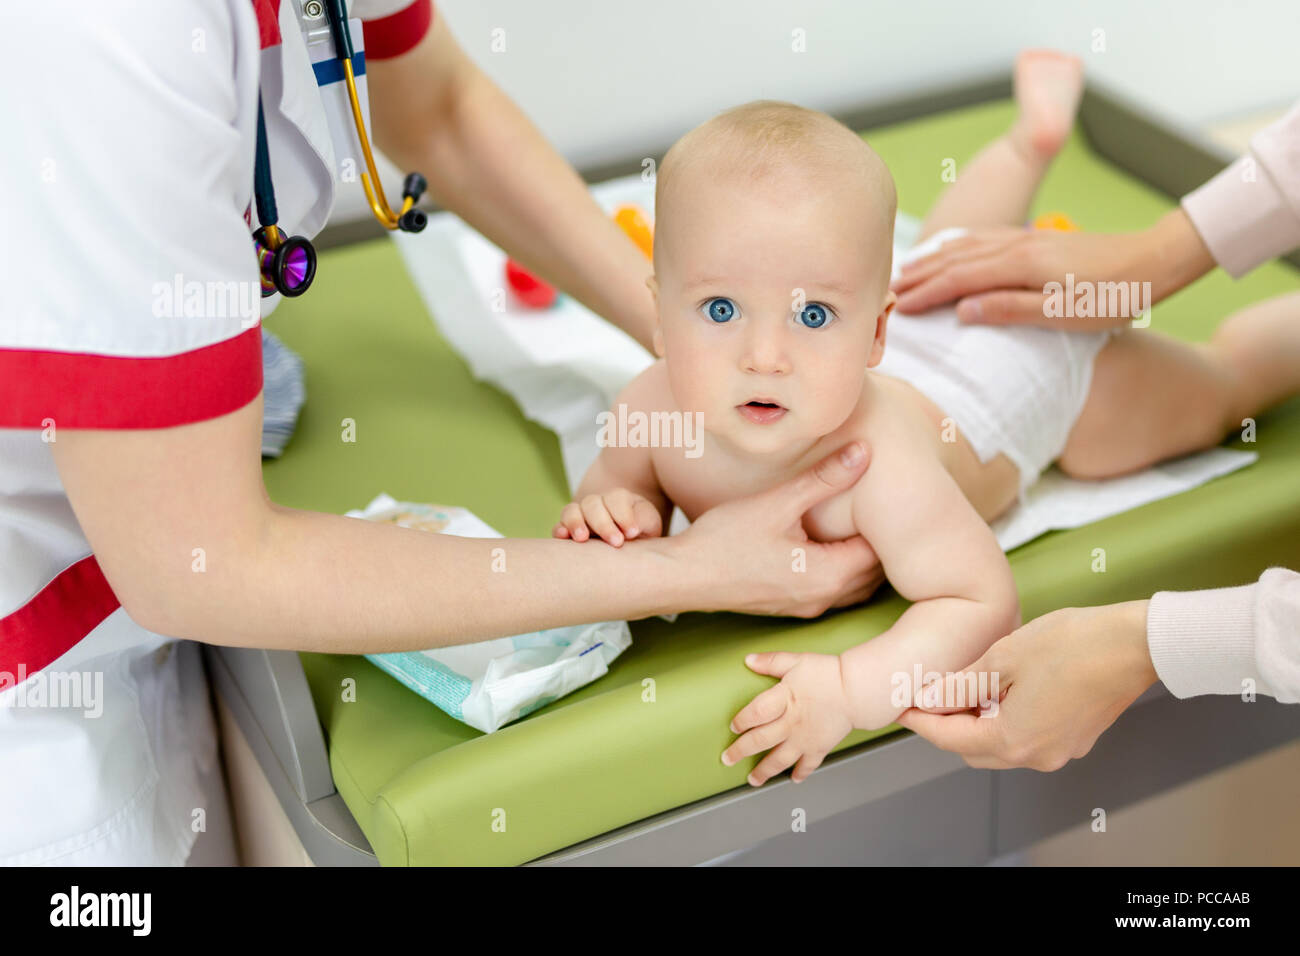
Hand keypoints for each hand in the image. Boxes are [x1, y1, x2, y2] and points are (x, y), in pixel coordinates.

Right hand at [553, 488, 663, 546]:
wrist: (633, 548)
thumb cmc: (643, 534)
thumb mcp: (649, 526)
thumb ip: (643, 521)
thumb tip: (631, 529)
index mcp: (619, 499)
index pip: (616, 499)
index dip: (623, 515)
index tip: (632, 533)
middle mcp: (597, 503)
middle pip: (592, 504)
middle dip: (603, 523)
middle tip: (616, 542)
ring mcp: (581, 515)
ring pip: (571, 510)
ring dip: (576, 523)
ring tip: (582, 538)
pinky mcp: (569, 530)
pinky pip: (559, 526)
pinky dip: (559, 529)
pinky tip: (563, 537)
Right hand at [674, 442, 884, 616]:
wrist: (681, 577)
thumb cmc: (725, 541)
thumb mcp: (778, 503)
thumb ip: (824, 478)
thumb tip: (863, 452)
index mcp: (828, 576)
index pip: (882, 552)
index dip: (890, 526)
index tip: (889, 498)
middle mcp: (823, 599)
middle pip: (874, 573)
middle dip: (881, 543)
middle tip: (884, 509)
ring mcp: (805, 607)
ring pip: (854, 585)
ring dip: (860, 558)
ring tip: (859, 523)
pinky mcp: (789, 606)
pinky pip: (831, 590)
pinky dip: (840, 569)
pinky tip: (826, 543)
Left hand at [722, 652, 855, 785]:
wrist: (858, 690)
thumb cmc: (829, 673)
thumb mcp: (796, 661)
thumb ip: (770, 662)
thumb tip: (749, 660)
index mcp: (783, 699)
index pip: (754, 714)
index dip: (741, 721)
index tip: (733, 727)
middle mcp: (791, 723)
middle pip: (760, 741)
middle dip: (740, 751)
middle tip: (727, 759)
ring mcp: (805, 738)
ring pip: (779, 760)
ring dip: (763, 771)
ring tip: (752, 779)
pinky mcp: (820, 747)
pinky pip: (807, 765)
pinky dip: (799, 773)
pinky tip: (793, 778)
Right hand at [889, 209, 1213, 329]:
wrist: (1155, 260)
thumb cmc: (1114, 296)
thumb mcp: (1063, 314)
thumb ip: (1010, 310)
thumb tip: (962, 311)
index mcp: (1020, 265)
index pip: (958, 279)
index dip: (925, 294)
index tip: (898, 309)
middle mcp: (1018, 246)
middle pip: (956, 258)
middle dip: (920, 275)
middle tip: (889, 292)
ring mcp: (1027, 239)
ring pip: (968, 246)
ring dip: (935, 258)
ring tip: (908, 270)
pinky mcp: (1038, 240)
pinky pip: (985, 239)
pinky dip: (960, 245)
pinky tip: (954, 249)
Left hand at [896, 601, 1155, 770]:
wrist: (1134, 645)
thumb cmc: (1072, 645)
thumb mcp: (1003, 659)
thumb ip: (961, 686)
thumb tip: (929, 699)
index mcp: (1012, 740)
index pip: (949, 738)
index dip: (921, 721)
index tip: (901, 708)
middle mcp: (1036, 756)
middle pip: (973, 750)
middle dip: (947, 726)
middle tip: (928, 696)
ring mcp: (1060, 751)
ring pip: (1001, 746)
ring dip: (977, 724)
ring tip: (963, 688)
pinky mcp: (1076, 738)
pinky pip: (1027, 737)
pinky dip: (1005, 721)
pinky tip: (1000, 691)